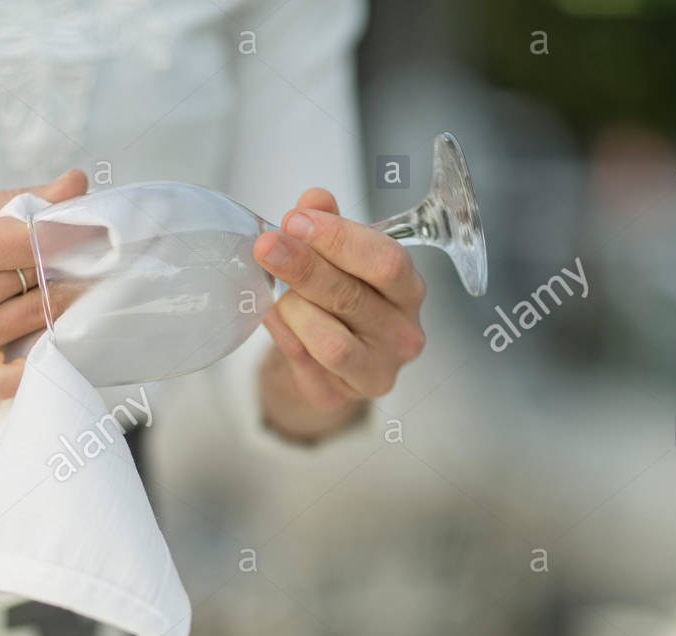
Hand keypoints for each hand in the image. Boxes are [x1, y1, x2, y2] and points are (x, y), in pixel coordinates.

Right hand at [0, 169, 87, 397]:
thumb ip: (14, 201)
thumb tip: (76, 184)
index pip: (33, 243)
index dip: (74, 232)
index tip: (100, 225)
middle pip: (41, 280)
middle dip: (72, 263)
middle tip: (94, 250)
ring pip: (40, 320)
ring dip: (67, 300)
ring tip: (77, 278)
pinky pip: (19, 376)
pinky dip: (44, 357)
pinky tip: (58, 332)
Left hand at [252, 189, 426, 441]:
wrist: (329, 361)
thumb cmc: (342, 302)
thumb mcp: (340, 258)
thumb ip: (328, 225)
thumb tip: (315, 198)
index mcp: (408, 291)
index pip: (386, 261)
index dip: (339, 238)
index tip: (296, 220)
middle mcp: (402, 334)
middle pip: (352, 297)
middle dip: (304, 266)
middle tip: (267, 245)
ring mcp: (376, 371)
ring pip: (330, 340)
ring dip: (294, 308)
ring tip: (274, 292)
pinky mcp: (340, 396)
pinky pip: (305, 363)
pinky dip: (282, 335)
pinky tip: (268, 313)